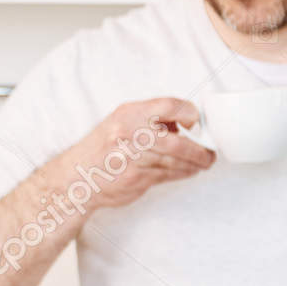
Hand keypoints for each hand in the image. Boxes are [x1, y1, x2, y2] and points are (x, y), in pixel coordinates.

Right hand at [59, 97, 214, 212]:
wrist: (77, 177)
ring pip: (175, 162)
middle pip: (176, 143)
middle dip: (199, 150)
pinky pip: (167, 175)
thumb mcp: (120, 123)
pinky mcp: (136, 179)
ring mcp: (132, 159)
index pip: (168, 106)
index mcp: (129, 114)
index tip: (196, 122)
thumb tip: (182, 124)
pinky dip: (182, 173)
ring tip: (203, 163)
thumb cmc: (102, 149)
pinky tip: (188, 172)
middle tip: (209, 153)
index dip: (189, 114)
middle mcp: (130, 134)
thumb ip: (149, 120)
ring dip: (194, 164)